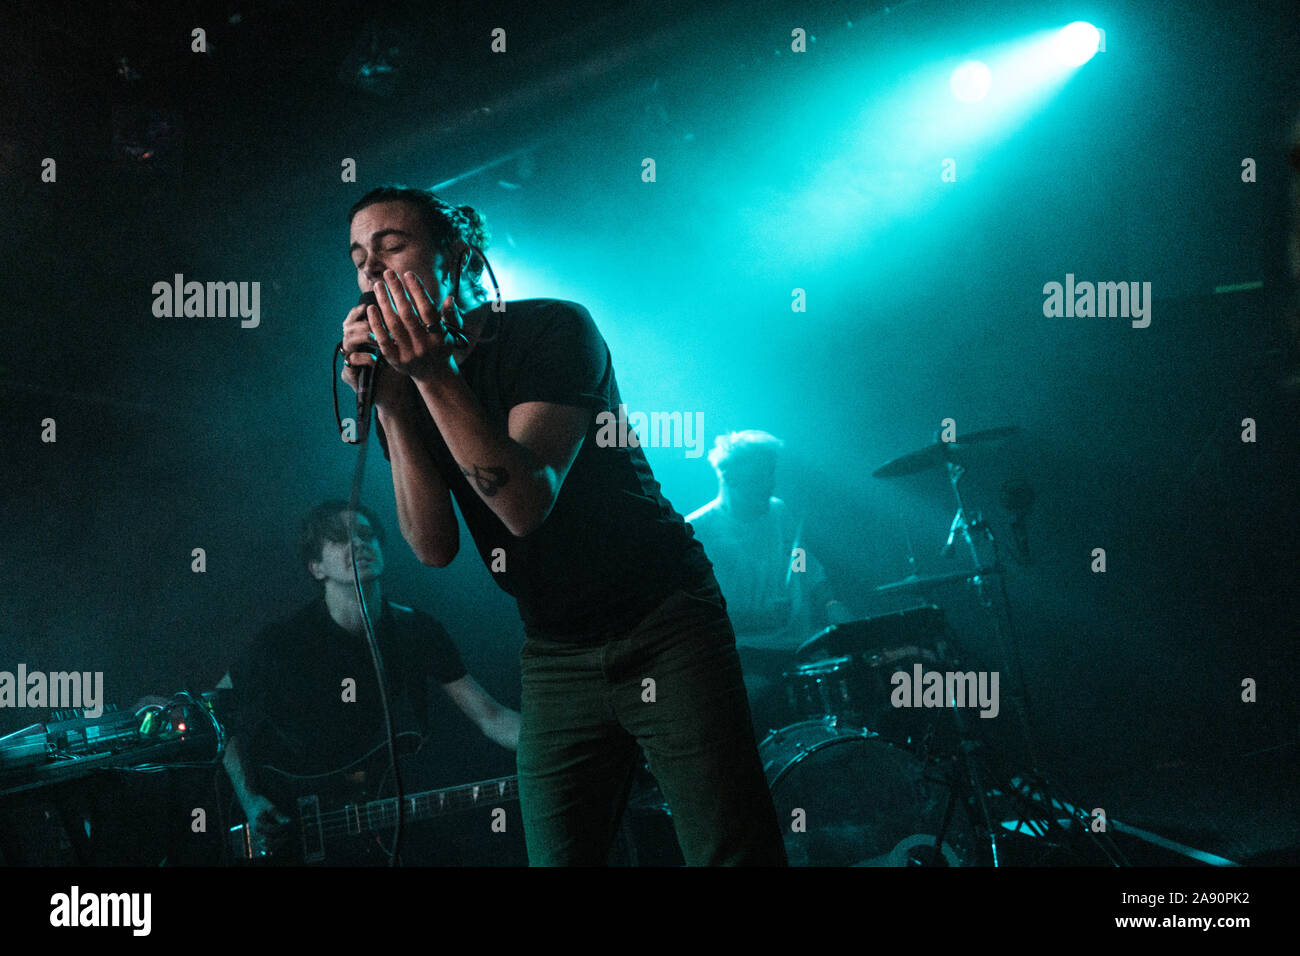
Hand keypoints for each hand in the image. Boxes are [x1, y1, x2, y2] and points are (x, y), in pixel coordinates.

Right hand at [242, 793, 291, 857]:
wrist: (249, 803)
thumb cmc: (261, 803)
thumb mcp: (271, 807)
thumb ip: (279, 815)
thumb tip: (289, 822)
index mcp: (259, 824)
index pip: (274, 830)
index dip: (284, 827)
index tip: (289, 822)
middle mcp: (256, 833)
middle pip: (270, 843)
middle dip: (281, 839)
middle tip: (288, 832)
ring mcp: (255, 837)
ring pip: (267, 848)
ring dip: (278, 844)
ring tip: (285, 836)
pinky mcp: (257, 838)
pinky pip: (265, 847)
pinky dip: (273, 845)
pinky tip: (280, 838)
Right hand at [340, 302, 411, 411]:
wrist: (396, 392)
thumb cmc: (400, 365)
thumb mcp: (401, 342)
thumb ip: (399, 325)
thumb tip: (406, 303)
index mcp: (362, 335)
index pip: (354, 317)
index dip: (359, 310)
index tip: (370, 306)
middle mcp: (353, 346)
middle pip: (348, 327)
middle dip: (363, 323)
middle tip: (376, 325)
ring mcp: (349, 360)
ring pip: (347, 341)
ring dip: (364, 337)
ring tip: (378, 340)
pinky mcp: (349, 374)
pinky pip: (352, 361)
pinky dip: (365, 358)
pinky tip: (376, 360)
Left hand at [364, 269, 463, 383]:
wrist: (434, 376)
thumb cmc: (441, 347)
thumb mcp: (451, 332)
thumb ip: (450, 315)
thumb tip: (449, 298)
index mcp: (439, 336)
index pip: (427, 310)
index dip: (418, 291)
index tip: (408, 274)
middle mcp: (424, 345)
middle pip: (408, 314)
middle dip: (397, 291)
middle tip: (388, 274)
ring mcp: (409, 353)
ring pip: (394, 324)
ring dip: (384, 302)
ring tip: (378, 286)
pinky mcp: (395, 361)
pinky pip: (383, 339)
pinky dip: (376, 323)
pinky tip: (371, 308)